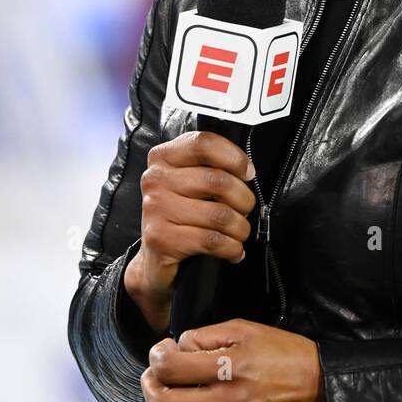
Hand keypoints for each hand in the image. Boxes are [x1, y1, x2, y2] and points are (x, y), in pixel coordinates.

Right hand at [125, 131, 257, 331]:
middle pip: (217, 180)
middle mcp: (155, 179)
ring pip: (218, 214)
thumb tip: (247, 172)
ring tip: (240, 232)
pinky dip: (231, 247)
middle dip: (243, 199)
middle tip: (245, 209)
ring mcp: (155, 208)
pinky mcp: (160, 238)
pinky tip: (233, 250)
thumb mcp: (191, 182)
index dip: (234, 157)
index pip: (203, 143)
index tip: (247, 172)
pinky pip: (211, 241)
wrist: (154, 257)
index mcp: (164, 157)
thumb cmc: (181, 214)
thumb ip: (212, 167)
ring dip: (240, 227)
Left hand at [141, 318, 327, 401]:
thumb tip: (179, 346)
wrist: (316, 387)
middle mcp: (224, 399)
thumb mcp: (246, 329)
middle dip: (150, 382)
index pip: (170, 366)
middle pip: (162, 400)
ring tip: (163, 392)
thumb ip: (207, 336)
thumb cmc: (283, 353)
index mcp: (229, 366)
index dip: (158, 354)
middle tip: (157, 370)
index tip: (166, 348)